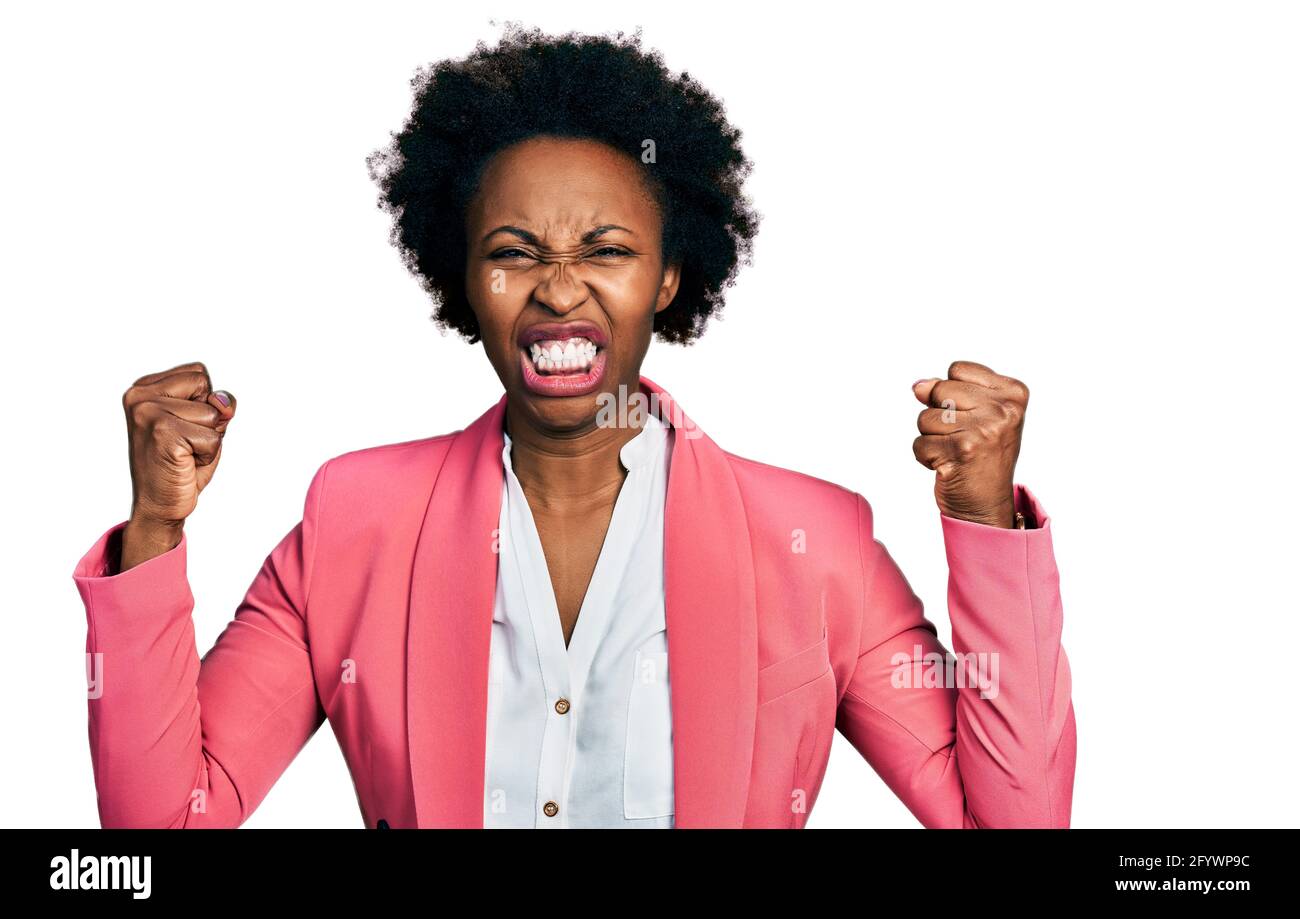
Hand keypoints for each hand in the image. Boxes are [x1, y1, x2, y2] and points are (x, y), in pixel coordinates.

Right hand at [118, 361, 235, 569]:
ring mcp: (148, 413)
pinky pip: (212, 437)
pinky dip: (207, 455)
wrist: (159, 505)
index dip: (204, 403)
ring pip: (212, 414)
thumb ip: (217, 404)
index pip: (199, 373)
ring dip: (208, 439)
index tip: (182, 426)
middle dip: (208, 418)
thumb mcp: (204, 424)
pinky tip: (184, 463)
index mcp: (144, 387)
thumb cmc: (181, 463)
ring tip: (184, 453)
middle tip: (184, 442)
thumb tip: (223, 402)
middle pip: (207, 387)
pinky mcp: (162, 432)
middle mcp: (140, 396)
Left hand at [911, 361, 1027, 527]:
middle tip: (962, 437)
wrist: (988, 505)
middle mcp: (1003, 410)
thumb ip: (949, 392)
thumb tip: (918, 386)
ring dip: (932, 438)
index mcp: (1013, 393)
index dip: (952, 394)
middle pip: (938, 390)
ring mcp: (984, 430)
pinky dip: (926, 457)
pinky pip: (919, 443)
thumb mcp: (978, 415)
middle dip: (939, 415)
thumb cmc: (982, 455)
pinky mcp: (962, 450)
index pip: (957, 370)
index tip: (973, 417)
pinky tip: (949, 466)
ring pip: (925, 417)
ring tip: (956, 452)